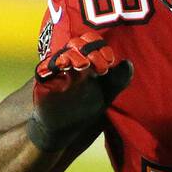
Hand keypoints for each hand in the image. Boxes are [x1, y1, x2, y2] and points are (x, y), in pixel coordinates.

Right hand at [28, 29, 133, 151]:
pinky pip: (45, 66)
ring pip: (64, 52)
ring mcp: (57, 69)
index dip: (101, 47)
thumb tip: (128, 63)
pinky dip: (54, 63)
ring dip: (74, 55)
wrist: (61, 129)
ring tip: (83, 65)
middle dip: (90, 49)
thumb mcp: (105, 96)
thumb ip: (117, 80)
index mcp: (87, 62)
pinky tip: (63, 65)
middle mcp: (71, 62)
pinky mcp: (43, 78)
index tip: (109, 60)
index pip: (93, 44)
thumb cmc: (82, 111)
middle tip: (99, 65)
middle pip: (78, 43)